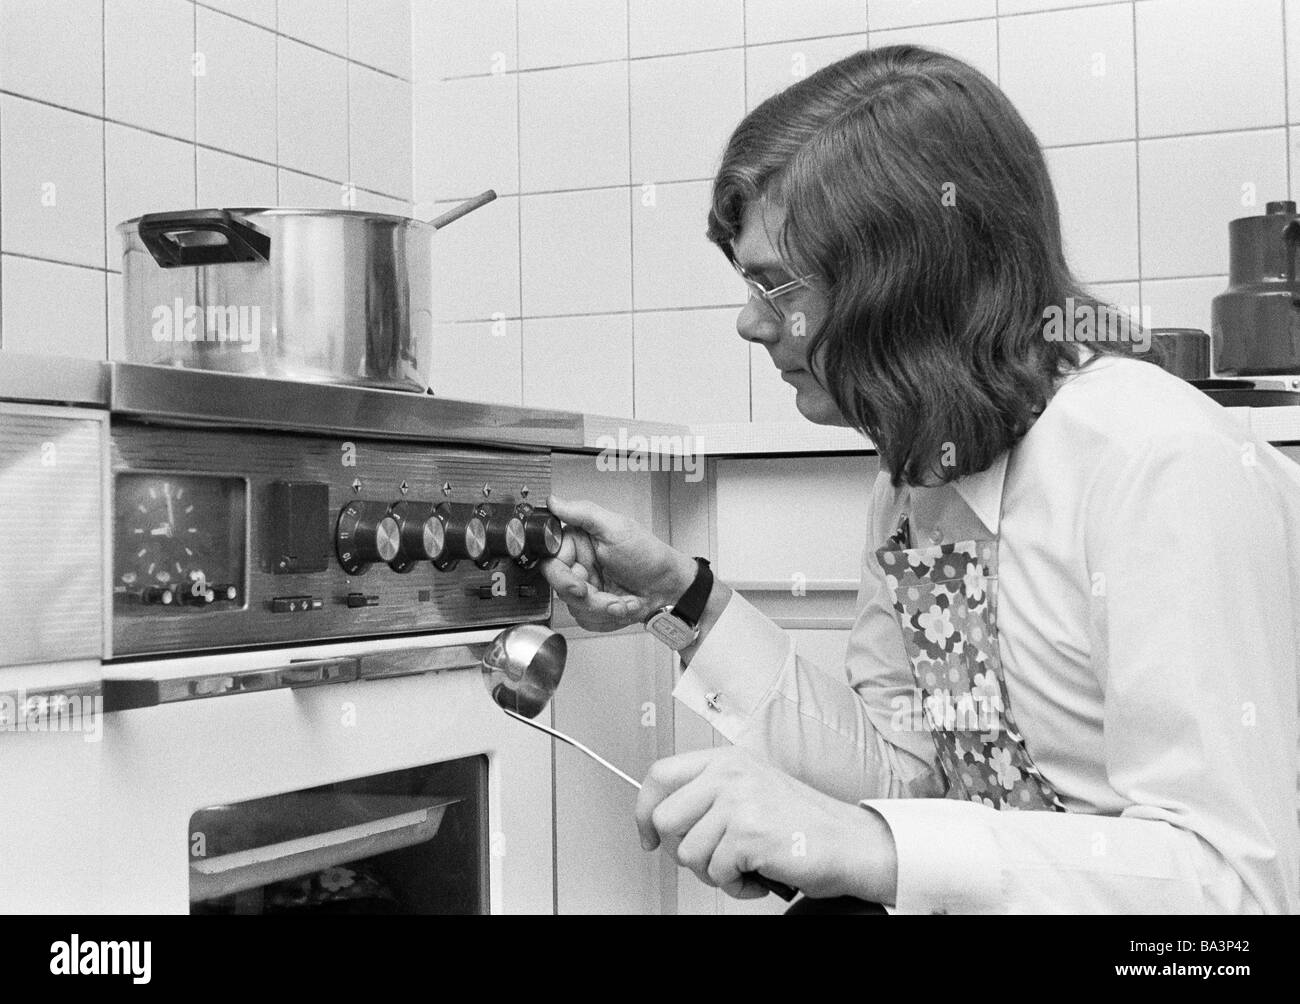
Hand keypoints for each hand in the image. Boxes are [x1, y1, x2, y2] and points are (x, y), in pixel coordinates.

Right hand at [540, 494, 697, 632]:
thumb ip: (583, 512)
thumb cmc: (650, 557)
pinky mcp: (593, 607)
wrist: (670, 589)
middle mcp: (579, 564)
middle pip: (561, 588)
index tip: (580, 585)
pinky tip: (622, 606)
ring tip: (623, 600)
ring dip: (602, 609)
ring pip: (573, 608)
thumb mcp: (617, 528)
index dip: (563, 577)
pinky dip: (607, 618)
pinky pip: (585, 620)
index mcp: (579, 542)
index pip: (551, 562)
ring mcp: (585, 587)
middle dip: (588, 598)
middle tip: (607, 598)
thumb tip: (553, 501)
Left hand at [635, 747, 897, 902]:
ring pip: (687, 853)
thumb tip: (663, 818)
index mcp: (726, 760)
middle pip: (664, 819)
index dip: (643, 810)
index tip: (648, 835)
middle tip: (712, 858)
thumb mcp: (752, 788)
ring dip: (714, 872)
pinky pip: (716, 874)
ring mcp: (739, 802)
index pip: (660, 775)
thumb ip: (710, 793)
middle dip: (683, 850)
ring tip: (744, 866)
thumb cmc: (805, 822)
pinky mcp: (748, 834)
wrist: (850, 843)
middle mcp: (729, 774)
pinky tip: (758, 875)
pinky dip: (736, 886)